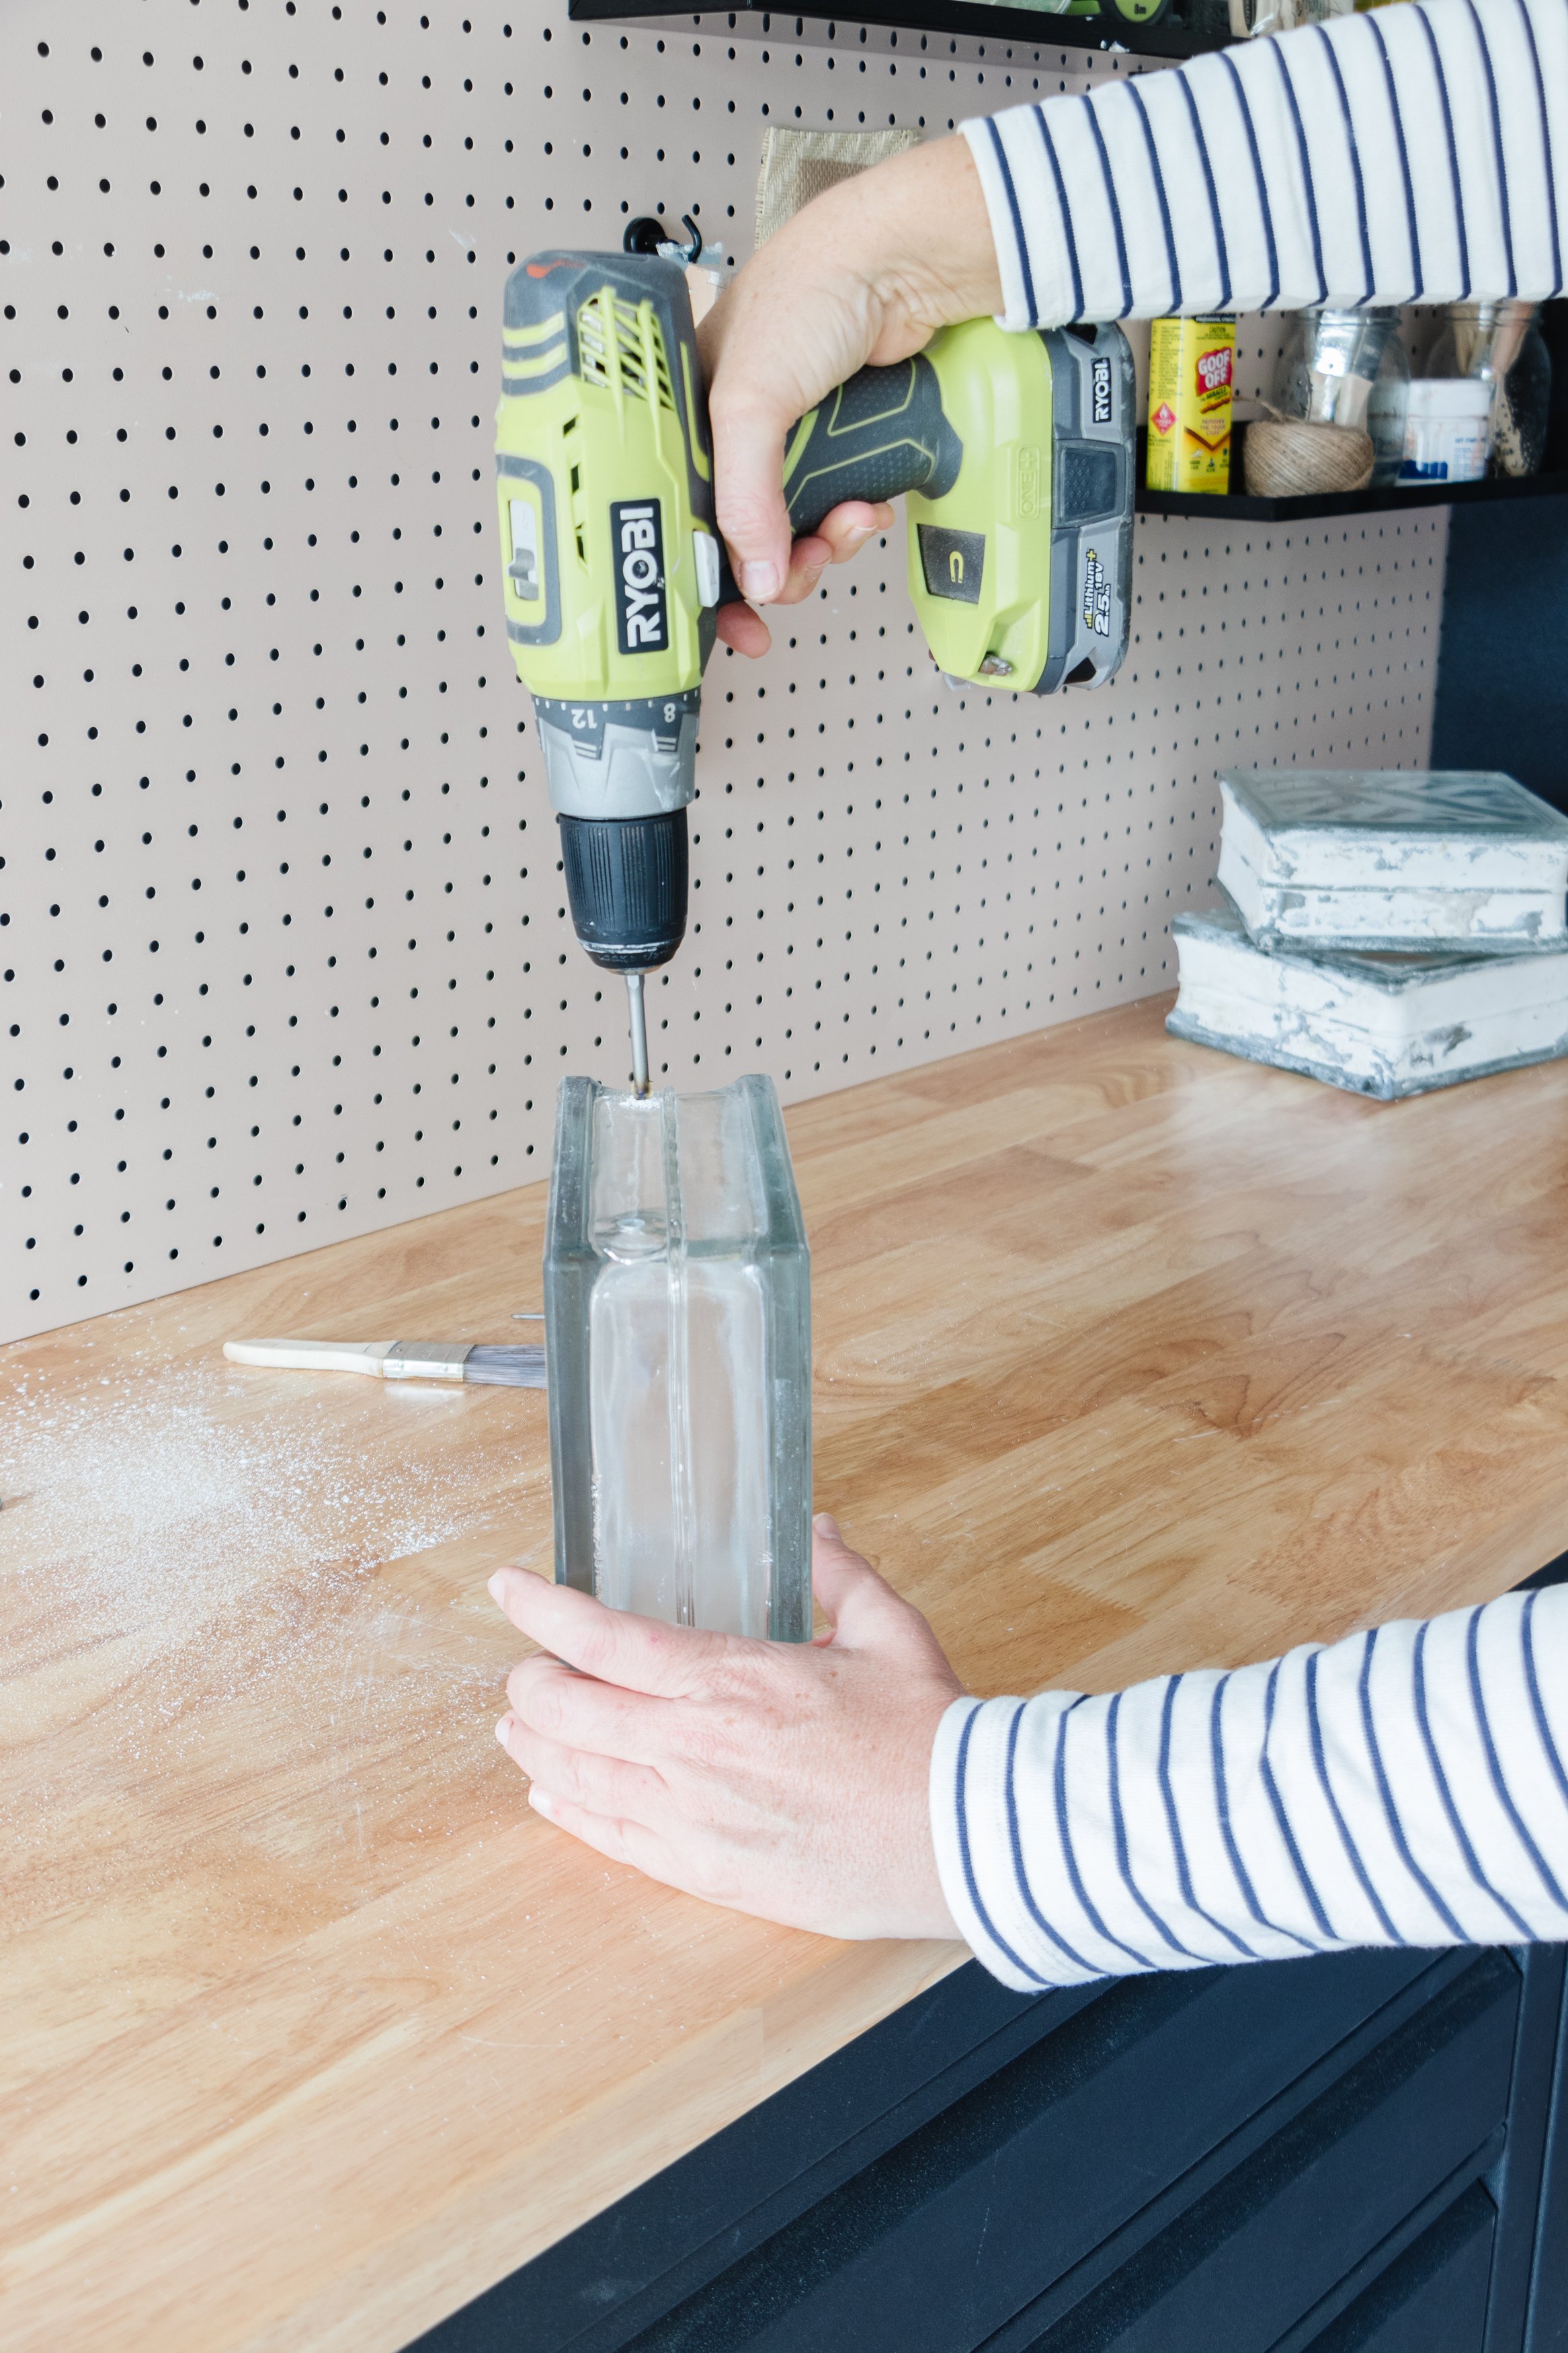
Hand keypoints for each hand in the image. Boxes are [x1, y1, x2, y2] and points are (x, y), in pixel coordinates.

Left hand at [489, 1516, 965, 1941]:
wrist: (966, 1837)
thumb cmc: (929, 1737)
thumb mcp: (889, 1630)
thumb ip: (840, 1576)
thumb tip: (818, 1531)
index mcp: (731, 1678)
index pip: (601, 1637)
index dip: (539, 1610)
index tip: (507, 1589)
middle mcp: (695, 1746)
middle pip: (565, 1710)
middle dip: (529, 1681)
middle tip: (525, 1667)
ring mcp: (694, 1816)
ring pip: (574, 1776)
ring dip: (533, 1745)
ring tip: (519, 1726)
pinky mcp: (708, 1873)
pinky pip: (611, 1841)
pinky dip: (568, 1812)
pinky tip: (551, 1798)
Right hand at [699, 135, 1001, 656]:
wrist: (902, 263)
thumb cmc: (810, 292)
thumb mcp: (750, 402)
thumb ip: (745, 498)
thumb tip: (756, 579)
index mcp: (686, 413)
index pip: (679, 512)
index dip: (700, 571)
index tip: (727, 619)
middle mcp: (733, 429)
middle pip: (739, 535)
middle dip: (775, 566)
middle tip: (798, 574)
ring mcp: (789, 438)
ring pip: (792, 531)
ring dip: (822, 545)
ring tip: (846, 525)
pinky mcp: (839, 443)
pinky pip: (835, 508)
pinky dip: (851, 521)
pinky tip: (867, 507)